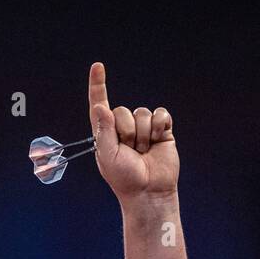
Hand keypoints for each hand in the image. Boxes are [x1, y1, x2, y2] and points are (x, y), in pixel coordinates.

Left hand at [88, 61, 178, 199]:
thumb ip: (104, 130)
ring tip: (144, 152)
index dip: (98, 85)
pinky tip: (158, 142)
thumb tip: (100, 106)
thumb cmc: (124, 178)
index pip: (100, 103)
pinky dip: (160, 126)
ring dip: (144, 134)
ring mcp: (143, 128)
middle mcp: (123, 127)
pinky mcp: (162, 130)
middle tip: (130, 152)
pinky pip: (161, 114)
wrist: (149, 191)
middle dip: (127, 132)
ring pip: (142, 113)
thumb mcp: (107, 155)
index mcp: (105, 132)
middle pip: (123, 111)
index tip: (97, 66)